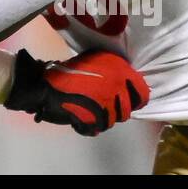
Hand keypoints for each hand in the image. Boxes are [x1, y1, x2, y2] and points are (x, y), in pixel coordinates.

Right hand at [3, 48, 149, 135]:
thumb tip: (124, 79)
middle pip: (127, 109)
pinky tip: (85, 117)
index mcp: (118, 72)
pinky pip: (100, 127)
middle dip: (118, 108)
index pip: (142, 93)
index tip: (131, 98)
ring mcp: (106, 106)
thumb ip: (111, 69)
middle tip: (106, 103)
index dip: (137, 97)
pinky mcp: (94, 120)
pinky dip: (93, 125)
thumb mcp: (93, 61)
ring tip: (93, 109)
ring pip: (114, 119)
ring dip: (105, 116)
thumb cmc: (68, 70)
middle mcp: (116, 90)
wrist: (45, 86)